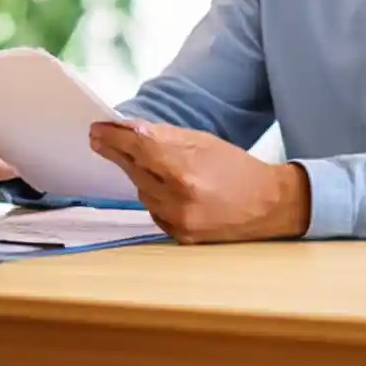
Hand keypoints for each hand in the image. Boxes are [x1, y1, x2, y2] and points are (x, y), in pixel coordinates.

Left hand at [88, 119, 310, 243]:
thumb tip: (128, 129)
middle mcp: (178, 198)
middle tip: (100, 138)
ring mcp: (178, 220)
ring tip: (150, 162)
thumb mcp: (202, 142)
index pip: (137, 148)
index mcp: (184, 169)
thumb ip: (163, 137)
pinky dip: (155, 197)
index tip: (96, 130)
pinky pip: (154, 211)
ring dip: (141, 175)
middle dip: (118, 153)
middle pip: (134, 170)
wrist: (269, 206)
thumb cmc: (237, 168)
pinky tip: (167, 188)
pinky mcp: (181, 236)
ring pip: (142, 191)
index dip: (113, 138)